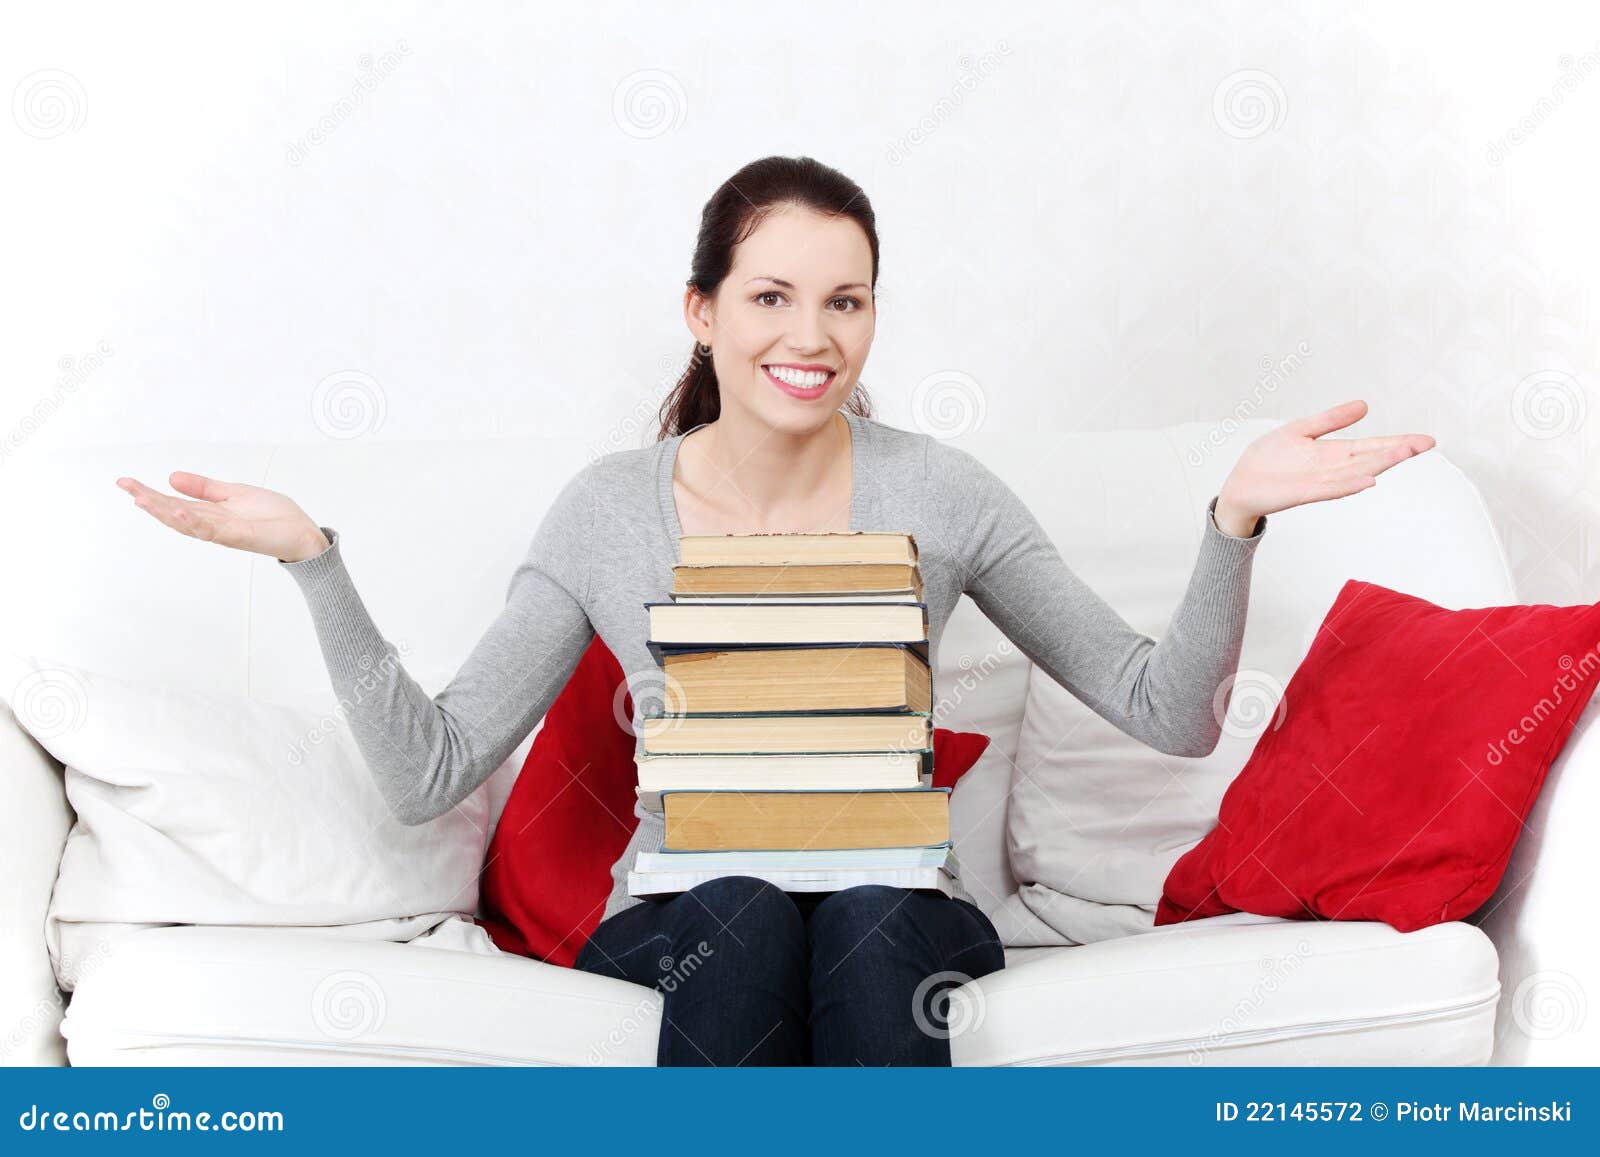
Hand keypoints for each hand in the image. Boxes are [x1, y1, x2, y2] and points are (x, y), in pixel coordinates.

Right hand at [115, 472, 329, 562]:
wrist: (302, 532)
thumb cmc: (274, 516)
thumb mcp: (234, 493)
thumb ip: (205, 488)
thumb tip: (173, 477)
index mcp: (211, 513)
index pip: (175, 503)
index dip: (151, 494)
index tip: (128, 483)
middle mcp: (213, 525)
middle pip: (175, 514)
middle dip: (150, 501)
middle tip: (126, 487)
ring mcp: (225, 532)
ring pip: (188, 524)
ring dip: (165, 512)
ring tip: (142, 498)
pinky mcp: (240, 536)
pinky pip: (214, 531)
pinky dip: (195, 523)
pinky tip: (179, 513)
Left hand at [1216, 399, 1435, 531]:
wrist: (1240, 484)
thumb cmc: (1268, 460)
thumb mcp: (1300, 430)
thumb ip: (1331, 419)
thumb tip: (1364, 405)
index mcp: (1333, 453)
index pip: (1372, 446)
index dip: (1398, 442)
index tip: (1426, 440)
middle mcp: (1332, 469)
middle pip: (1371, 459)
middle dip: (1397, 451)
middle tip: (1425, 444)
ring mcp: (1319, 482)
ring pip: (1356, 473)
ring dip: (1379, 464)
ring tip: (1403, 455)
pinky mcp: (1303, 493)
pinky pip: (1330, 489)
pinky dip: (1349, 485)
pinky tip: (1368, 480)